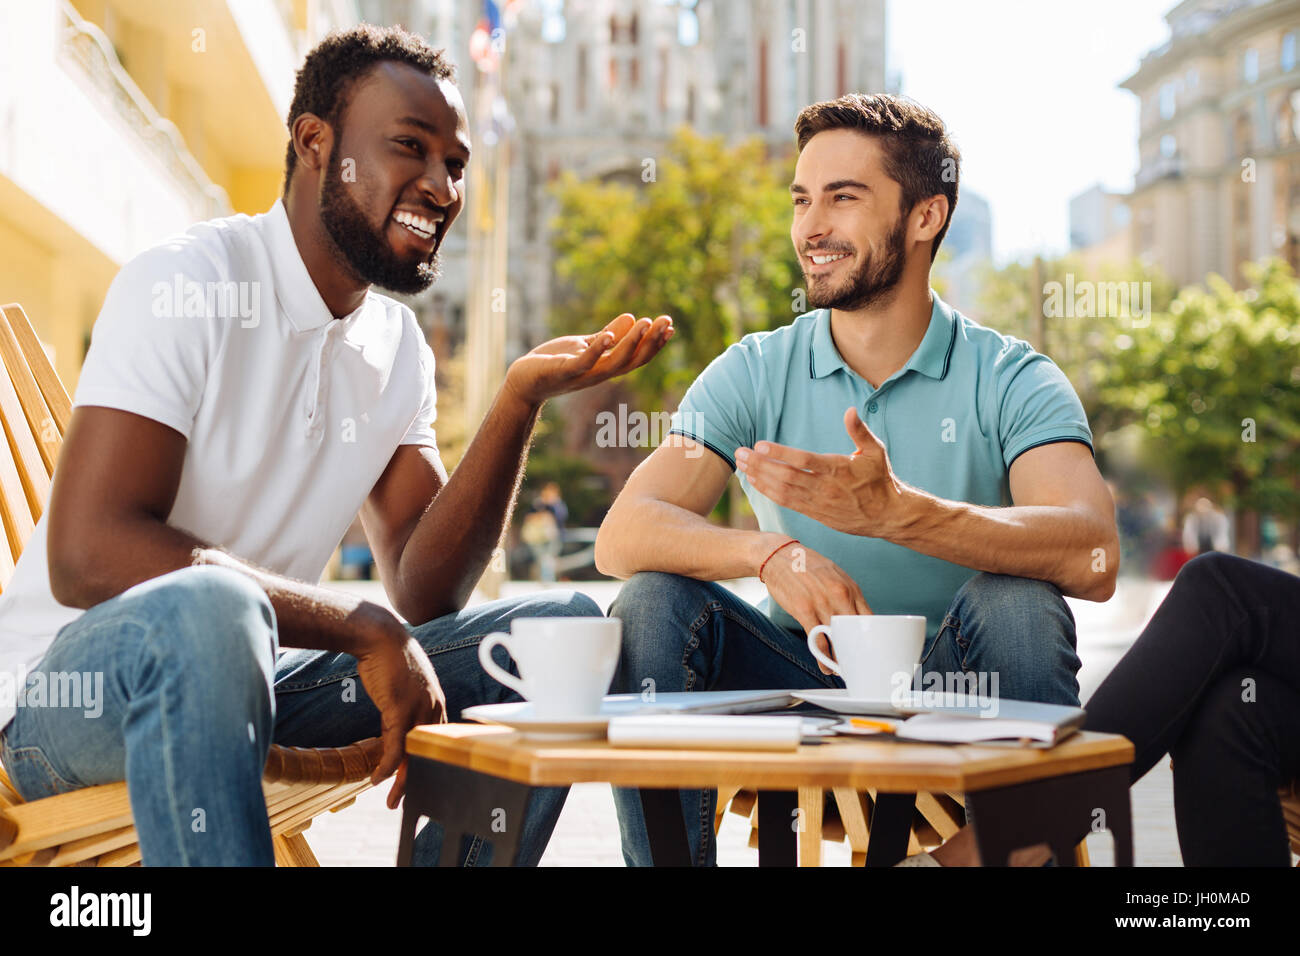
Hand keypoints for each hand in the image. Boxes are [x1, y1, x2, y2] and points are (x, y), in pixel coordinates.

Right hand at [354, 617, 446, 808]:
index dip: (429, 761)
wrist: (379, 635)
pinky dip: (387, 765)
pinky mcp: (400, 708)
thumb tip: (394, 727)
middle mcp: (433, 706)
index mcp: (436, 701)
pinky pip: (395, 746)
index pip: (438, 739)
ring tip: (393, 799)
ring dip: (402, 780)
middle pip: (430, 751)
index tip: (420, 778)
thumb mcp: (403, 686)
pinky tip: (379, 778)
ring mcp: (419, 708)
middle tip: (410, 798)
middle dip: (419, 777)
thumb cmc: (388, 658)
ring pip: (414, 754)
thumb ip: (405, 706)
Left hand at [504, 313, 673, 406]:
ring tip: (644, 323)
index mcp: (606, 366)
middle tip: (666, 322)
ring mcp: (583, 374)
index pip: (637, 356)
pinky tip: (606, 336)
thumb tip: (631, 318)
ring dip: (631, 343)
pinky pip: (584, 362)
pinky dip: (597, 350)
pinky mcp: (565, 371)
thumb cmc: (554, 363)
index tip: (670, 327)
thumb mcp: (585, 345)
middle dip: (651, 341)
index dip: (655, 343)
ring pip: (614, 362)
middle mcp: (599, 373)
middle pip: (633, 360)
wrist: (524, 381)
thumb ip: (608, 336)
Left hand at [735, 407, 906, 538]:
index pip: (803, 460)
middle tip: (740, 453)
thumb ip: (860, 431)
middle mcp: (825, 487)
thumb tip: (850, 410)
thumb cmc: (880, 479)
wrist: (888, 515)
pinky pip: (787, 503)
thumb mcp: (876, 451)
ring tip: (742, 466)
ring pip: (783, 490)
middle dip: (760, 464)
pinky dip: (769, 491)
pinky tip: (755, 481)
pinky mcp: (815, 513)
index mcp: (837, 468)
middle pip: (786, 476)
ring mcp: (818, 502)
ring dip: (760, 478)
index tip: (759, 445)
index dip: (780, 453)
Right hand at [759, 537, 870, 673]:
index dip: (871, 639)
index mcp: (850, 588)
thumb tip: (859, 617)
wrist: (779, 555)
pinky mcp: (804, 610)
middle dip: (859, 652)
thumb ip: (848, 596)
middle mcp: (840, 595)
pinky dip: (822, 657)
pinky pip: (817, 640)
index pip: (869, 619)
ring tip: (841, 669)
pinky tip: (825, 665)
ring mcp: (822, 603)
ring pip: (838, 639)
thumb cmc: (808, 566)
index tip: (871, 652)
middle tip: (859, 665)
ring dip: (840, 659)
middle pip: (856, 632)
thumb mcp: (836, 576)